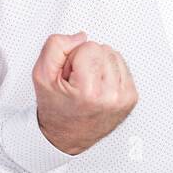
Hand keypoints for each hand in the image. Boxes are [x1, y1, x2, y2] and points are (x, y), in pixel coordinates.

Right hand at [31, 32, 138, 154]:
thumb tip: (81, 37)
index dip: (73, 58)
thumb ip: (56, 46)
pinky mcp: (132, 98)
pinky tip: (98, 87)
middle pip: (103, 49)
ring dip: (99, 65)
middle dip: (87, 60)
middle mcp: (112, 96)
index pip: (88, 46)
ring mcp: (124, 98)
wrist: (66, 136)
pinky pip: (122, 66)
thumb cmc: (55, 109)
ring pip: (113, 55)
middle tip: (76, 82)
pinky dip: (109, 72)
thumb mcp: (41, 75)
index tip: (69, 77)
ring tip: (87, 85)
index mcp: (90, 91)